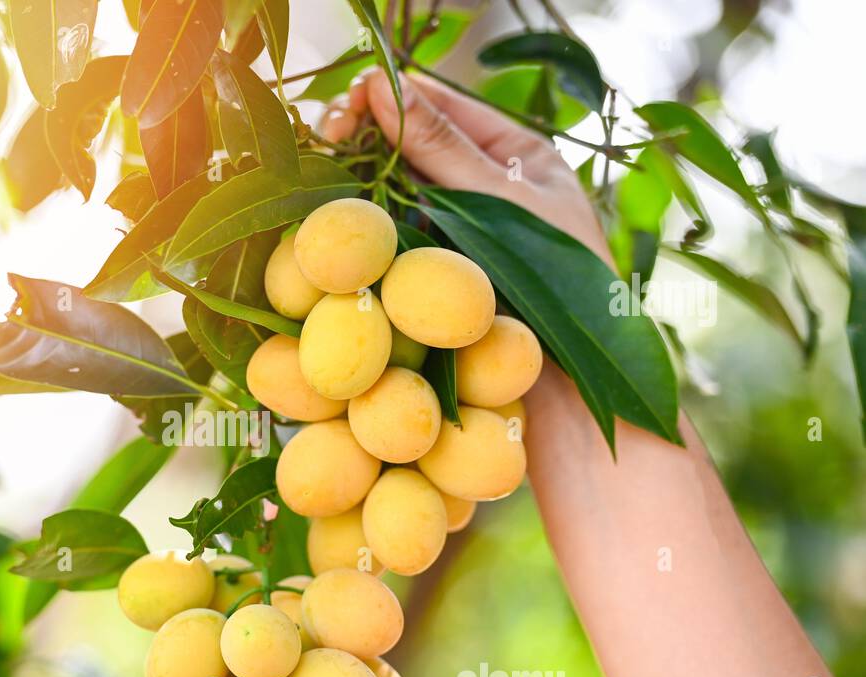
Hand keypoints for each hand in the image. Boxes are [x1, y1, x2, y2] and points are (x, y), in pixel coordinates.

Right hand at [323, 70, 611, 263]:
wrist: (567, 380)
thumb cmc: (561, 284)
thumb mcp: (502, 200)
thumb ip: (440, 145)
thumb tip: (381, 85)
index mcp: (513, 154)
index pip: (444, 105)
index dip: (394, 95)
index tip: (351, 95)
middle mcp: (479, 189)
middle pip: (410, 146)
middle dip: (367, 133)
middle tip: (330, 131)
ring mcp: (451, 233)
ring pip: (392, 192)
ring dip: (356, 177)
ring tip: (321, 167)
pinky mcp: (427, 276)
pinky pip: (387, 239)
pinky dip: (359, 226)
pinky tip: (330, 215)